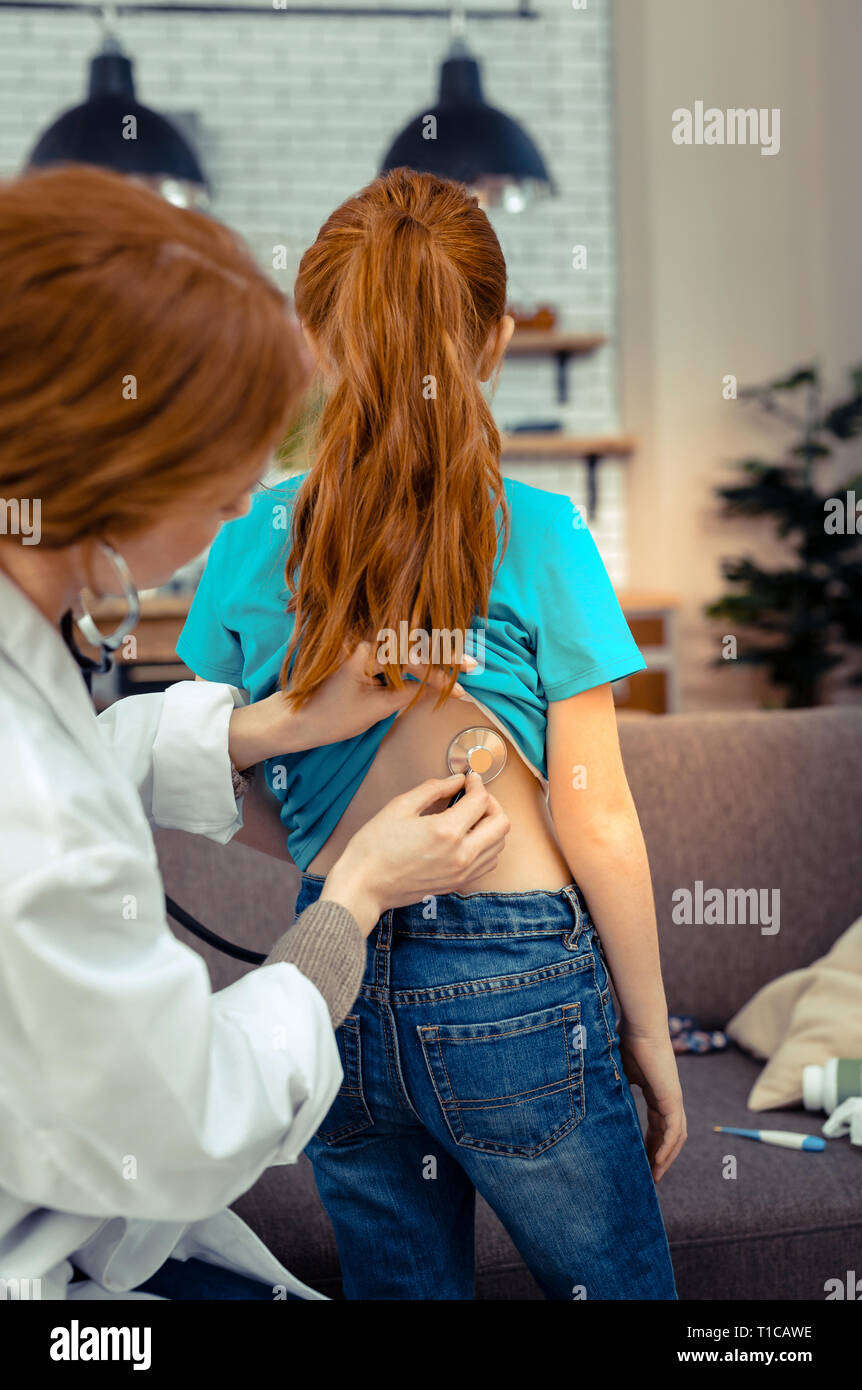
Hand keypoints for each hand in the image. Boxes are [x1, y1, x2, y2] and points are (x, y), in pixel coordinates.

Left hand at [229, 643, 476, 769]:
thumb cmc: (328, 717)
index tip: (464, 682)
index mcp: (364, 647)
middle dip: (444, 653)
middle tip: (471, 663)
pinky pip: (390, 646)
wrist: (291, 719)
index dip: (441, 672)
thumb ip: (407, 693)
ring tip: (458, 660)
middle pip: (412, 640)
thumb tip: (435, 686)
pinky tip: (432, 662)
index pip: (412, 657)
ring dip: (431, 652)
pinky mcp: (356, 646)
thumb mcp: (374, 709)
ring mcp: (359, 638)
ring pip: (403, 641)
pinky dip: (411, 655)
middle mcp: (362, 635)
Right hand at [320, 770, 509, 934]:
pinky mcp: (457, 883)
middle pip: (501, 823)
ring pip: (499, 844)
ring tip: (471, 815)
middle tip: (474, 795)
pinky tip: (468, 837)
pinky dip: (487, 846)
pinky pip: (488, 862)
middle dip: (492, 803)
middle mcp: (461, 854)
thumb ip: (433, 789)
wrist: (364, 886)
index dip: (477, 784)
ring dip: (491, 825)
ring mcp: (461, 872)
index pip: (481, 801)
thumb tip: (456, 780)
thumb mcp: (400, 807)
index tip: (469, 779)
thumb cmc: (374, 847)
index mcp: (446, 831)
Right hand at [617, 1029, 686, 1182]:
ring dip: (665, 1158)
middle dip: (658, 1157)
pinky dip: (666, 1148)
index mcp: (656, 1093)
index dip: (649, 1144)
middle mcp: (668, 1098)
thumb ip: (613, 1089)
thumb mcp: (617, 1073)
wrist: (640, 1026)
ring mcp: (673, 1099)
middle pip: (667, 1136)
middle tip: (648, 1177)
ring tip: (653, 1176)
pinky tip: (657, 1162)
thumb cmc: (627, 1041)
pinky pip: (673, 1131)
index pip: (656, 1125)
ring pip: (674, 1137)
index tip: (639, 1160)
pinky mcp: (672, 1098)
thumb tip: (593, 1099)